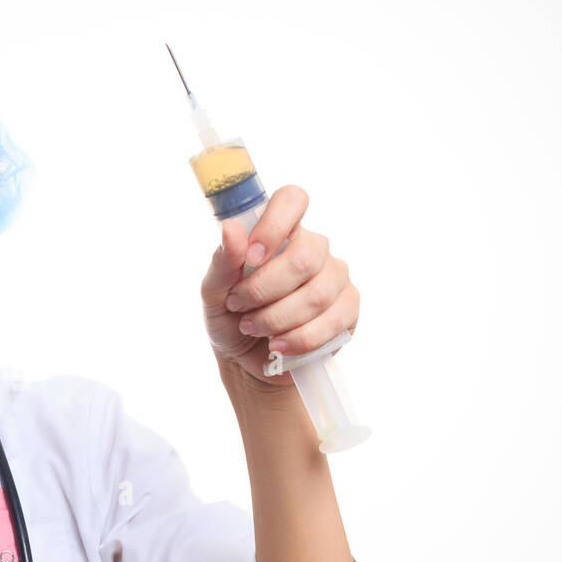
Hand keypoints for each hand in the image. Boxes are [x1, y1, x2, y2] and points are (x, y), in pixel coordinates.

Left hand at [199, 185, 358, 392]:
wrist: (246, 361)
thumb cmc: (230, 318)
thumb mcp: (214, 292)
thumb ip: (223, 261)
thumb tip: (230, 228)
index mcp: (280, 233)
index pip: (292, 200)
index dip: (274, 225)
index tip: (251, 258)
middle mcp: (313, 248)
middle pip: (304, 257)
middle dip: (263, 290)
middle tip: (238, 305)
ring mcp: (335, 277)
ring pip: (316, 294)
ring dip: (275, 318)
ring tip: (252, 328)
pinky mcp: (348, 309)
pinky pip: (331, 322)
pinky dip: (297, 339)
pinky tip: (278, 344)